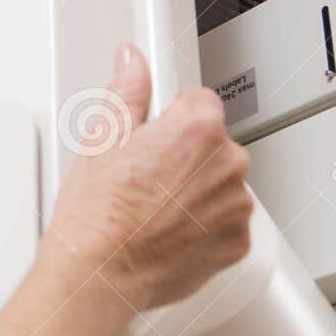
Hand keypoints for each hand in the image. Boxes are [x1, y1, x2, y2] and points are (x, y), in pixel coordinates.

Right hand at [44, 43, 252, 312]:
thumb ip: (127, 90)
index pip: (199, 100)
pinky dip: (203, 224)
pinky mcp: (236, 243)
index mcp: (198, 129)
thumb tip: (133, 61)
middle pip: (213, 143)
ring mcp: (235, 207)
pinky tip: (167, 229)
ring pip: (219, 182)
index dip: (168, 116)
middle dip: (183, 153)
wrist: (101, 275)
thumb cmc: (98, 215)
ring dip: (195, 188)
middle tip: (143, 174)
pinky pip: (225, 220)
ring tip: (151, 205)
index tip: (151, 133)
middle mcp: (227, 165)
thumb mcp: (101, 139)